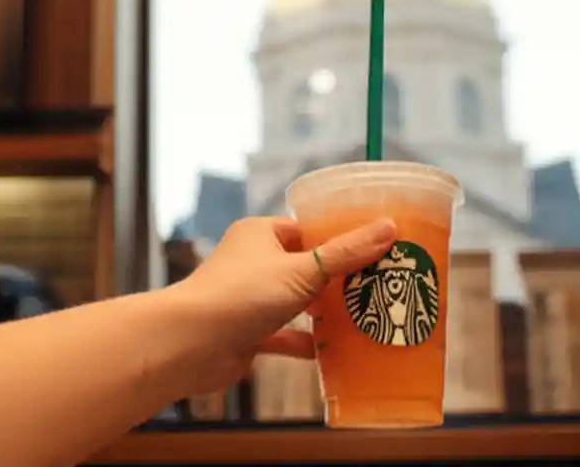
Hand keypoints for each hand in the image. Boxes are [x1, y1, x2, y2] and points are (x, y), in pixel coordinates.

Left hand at [170, 216, 396, 394]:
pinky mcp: (247, 332)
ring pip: (294, 302)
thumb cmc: (241, 295)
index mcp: (260, 235)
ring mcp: (248, 299)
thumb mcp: (302, 270)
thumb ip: (346, 254)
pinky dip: (304, 342)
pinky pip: (283, 335)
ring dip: (321, 311)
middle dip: (335, 279)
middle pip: (303, 267)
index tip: (373, 248)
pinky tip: (331, 351)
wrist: (191, 345)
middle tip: (377, 285)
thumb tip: (389, 227)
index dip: (337, 238)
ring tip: (362, 316)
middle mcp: (252, 263)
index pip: (305, 230)